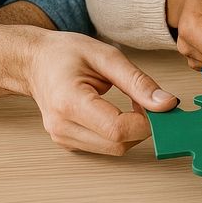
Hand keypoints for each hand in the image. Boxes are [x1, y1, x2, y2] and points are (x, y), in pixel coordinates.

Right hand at [25, 32, 178, 155]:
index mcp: (69, 102)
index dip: (147, 121)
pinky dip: (121, 133)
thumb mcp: (107, 56)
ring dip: (133, 131)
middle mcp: (62, 127)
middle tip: (148, 100)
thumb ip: (138, 82)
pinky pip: (105, 146)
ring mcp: (63, 138)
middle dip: (143, 126)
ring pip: (115, 149)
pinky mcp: (68, 142)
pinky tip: (120, 112)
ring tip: (132, 102)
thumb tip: (167, 104)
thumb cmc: (65, 54)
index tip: (159, 104)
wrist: (34, 62)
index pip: (117, 129)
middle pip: (118, 144)